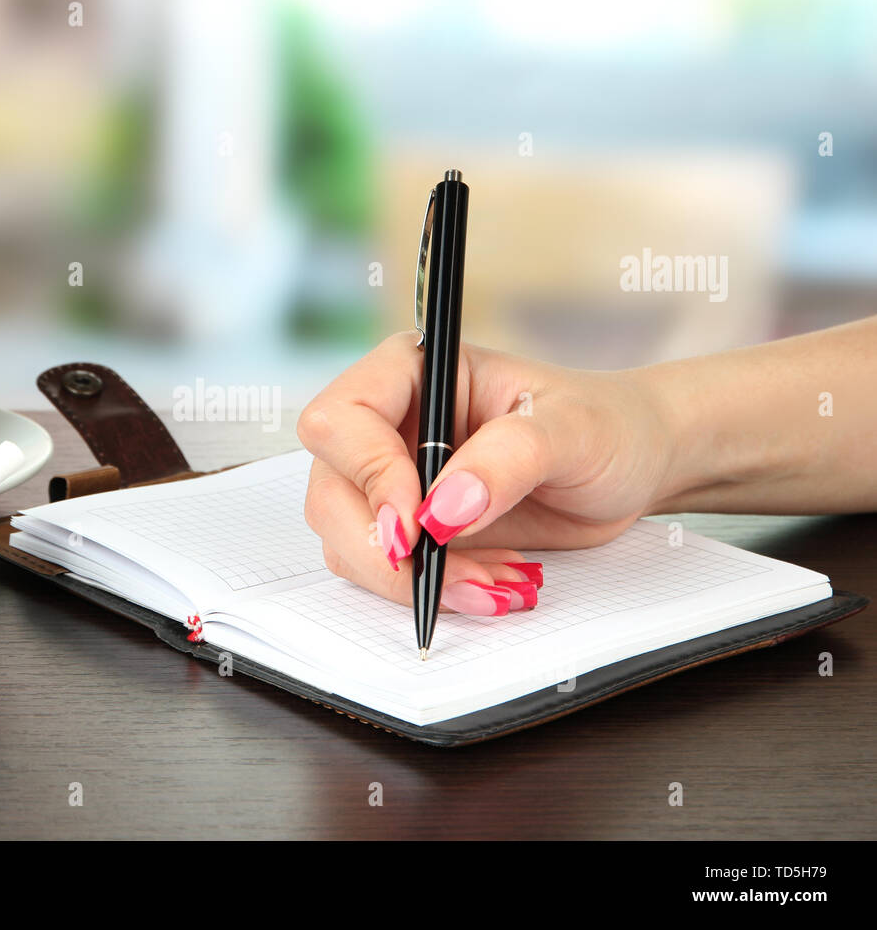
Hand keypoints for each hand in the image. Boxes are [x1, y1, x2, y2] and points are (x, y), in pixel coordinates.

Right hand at [297, 332, 673, 614]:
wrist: (632, 467)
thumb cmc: (607, 424)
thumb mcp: (571, 430)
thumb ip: (507, 459)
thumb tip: (442, 510)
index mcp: (411, 371)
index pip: (341, 421)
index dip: (369, 476)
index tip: (418, 525)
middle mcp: (388, 424)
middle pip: (330, 493)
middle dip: (387, 550)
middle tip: (455, 578)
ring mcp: (390, 480)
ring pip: (347, 541)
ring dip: (415, 580)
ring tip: (496, 582)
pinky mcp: (408, 528)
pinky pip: (383, 572)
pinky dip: (431, 592)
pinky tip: (490, 583)